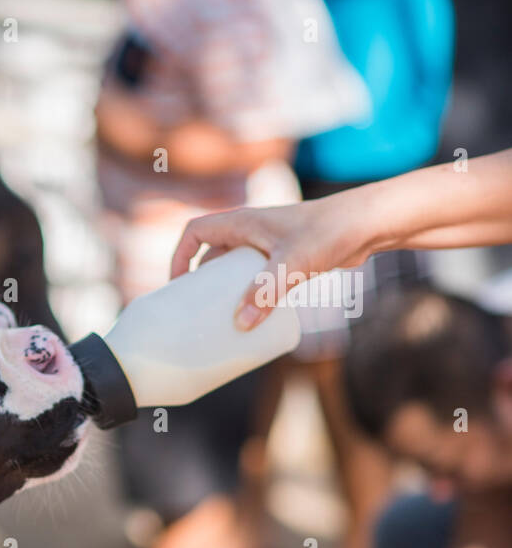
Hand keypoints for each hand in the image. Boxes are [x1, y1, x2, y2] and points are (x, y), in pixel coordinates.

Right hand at [169, 195, 372, 329]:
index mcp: (243, 223)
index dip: (180, 256)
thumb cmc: (331, 232)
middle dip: (201, 282)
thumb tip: (240, 325)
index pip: (195, 232)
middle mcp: (252, 232)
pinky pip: (257, 278)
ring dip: (226, 291)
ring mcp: (270, 245)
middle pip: (212, 255)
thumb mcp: (293, 263)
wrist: (371, 223)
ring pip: (235, 269)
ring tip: (222, 318)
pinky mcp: (288, 258)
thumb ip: (265, 292)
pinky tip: (255, 315)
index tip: (178, 285)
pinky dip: (250, 294)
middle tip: (197, 310)